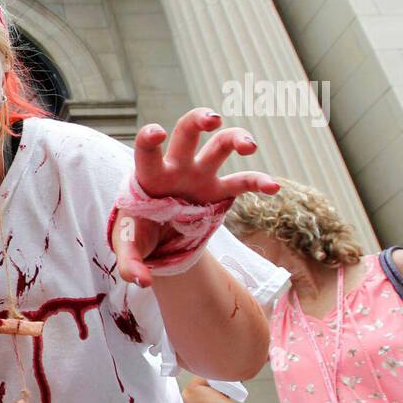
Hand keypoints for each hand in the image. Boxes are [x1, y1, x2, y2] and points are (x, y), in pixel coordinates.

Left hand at [114, 108, 279, 286]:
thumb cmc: (138, 232)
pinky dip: (259, 181)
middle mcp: (177, 168)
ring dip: (236, 138)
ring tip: (250, 145)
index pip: (147, 152)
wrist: (157, 235)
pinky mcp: (219, 191)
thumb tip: (144, 282)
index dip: (150, 139)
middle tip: (212, 120)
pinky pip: (243, 182)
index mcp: (150, 176)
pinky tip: (273, 187)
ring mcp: (200, 176)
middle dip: (198, 120)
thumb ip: (131, 263)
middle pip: (187, 133)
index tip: (157, 133)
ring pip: (220, 146)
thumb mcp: (129, 248)